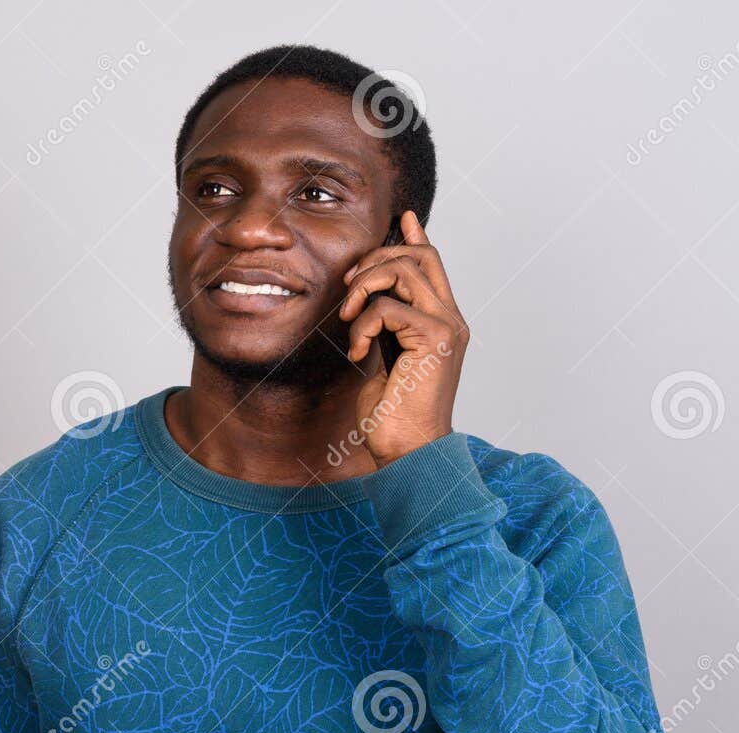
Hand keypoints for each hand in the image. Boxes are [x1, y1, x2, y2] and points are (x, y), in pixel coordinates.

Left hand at [337, 209, 469, 467]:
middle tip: (347, 290)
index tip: (402, 217)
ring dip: (365, 287)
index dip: (416, 238)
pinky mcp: (435, 339)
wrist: (406, 450)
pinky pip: (389, 308)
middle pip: (420, 256)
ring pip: (405, 271)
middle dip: (375, 260)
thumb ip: (380, 328)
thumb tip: (365, 305)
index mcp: (439, 322)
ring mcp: (446, 327)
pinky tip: (358, 352)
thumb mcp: (380, 360)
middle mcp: (450, 319)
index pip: (432, 265)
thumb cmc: (390, 415)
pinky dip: (363, 326)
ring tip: (348, 318)